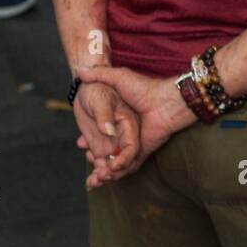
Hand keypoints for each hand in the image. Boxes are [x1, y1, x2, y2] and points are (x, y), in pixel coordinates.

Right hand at [76, 67, 194, 185]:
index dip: (89, 140)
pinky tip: (105, 173)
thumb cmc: (144, 89)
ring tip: (93, 174)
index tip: (80, 142)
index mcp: (120, 119)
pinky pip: (128, 167)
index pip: (101, 134)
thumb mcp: (119, 78)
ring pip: (115, 162)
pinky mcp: (142, 152)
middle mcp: (126, 133)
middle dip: (94, 158)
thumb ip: (100, 75)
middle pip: (106, 151)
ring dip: (103, 170)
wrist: (166, 102)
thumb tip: (80, 72)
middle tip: (86, 158)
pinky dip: (117, 173)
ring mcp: (134, 144)